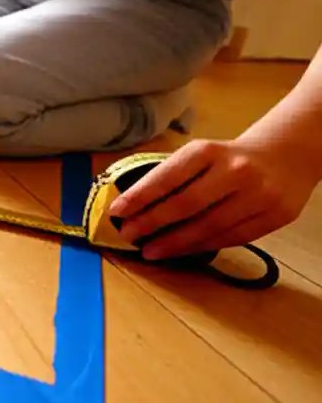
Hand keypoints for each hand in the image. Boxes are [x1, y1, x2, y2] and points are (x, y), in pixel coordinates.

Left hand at [110, 138, 317, 259]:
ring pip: (209, 226)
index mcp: (209, 151)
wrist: (286, 155)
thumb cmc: (228, 158)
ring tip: (149, 251)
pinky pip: (231, 238)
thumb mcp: (201, 155)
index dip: (140, 196)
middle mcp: (236, 171)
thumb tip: (132, 206)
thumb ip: (173, 176)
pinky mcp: (275, 216)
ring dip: (175, 243)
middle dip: (152, 223)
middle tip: (128, 235)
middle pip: (186, 204)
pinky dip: (201, 246)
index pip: (168, 176)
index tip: (117, 212)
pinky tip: (180, 251)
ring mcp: (259, 195)